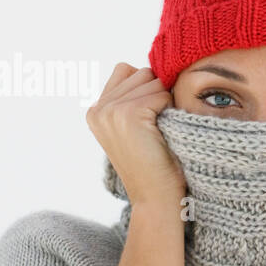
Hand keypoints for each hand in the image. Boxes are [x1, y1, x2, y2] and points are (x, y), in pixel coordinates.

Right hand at [86, 63, 184, 208]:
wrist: (156, 197)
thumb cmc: (155, 164)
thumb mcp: (135, 128)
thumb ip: (133, 98)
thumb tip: (154, 68)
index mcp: (96, 111)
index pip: (126, 70)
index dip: (147, 88)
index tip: (151, 119)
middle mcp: (98, 108)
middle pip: (141, 72)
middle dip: (157, 93)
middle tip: (157, 127)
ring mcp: (110, 110)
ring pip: (151, 80)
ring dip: (164, 101)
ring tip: (158, 131)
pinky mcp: (128, 114)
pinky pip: (161, 94)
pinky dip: (169, 109)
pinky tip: (162, 132)